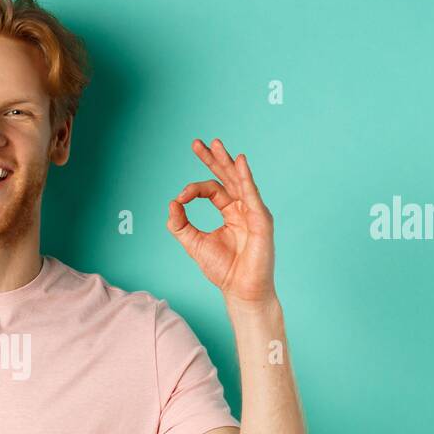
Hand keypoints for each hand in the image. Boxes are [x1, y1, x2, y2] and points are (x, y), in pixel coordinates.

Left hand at [167, 138, 275, 306]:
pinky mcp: (261, 220)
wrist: (240, 291)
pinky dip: (246, 178)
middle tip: (198, 143)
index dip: (193, 189)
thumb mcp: (193, 243)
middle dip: (213, 159)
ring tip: (216, 145)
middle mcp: (243, 208)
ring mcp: (254, 212)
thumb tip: (171, 202)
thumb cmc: (223, 270)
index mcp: (229, 212)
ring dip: (227, 162)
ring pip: (239, 181)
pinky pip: (252, 195)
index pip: (212, 189)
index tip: (180, 198)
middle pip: (227, 177)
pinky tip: (239, 162)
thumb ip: (180, 224)